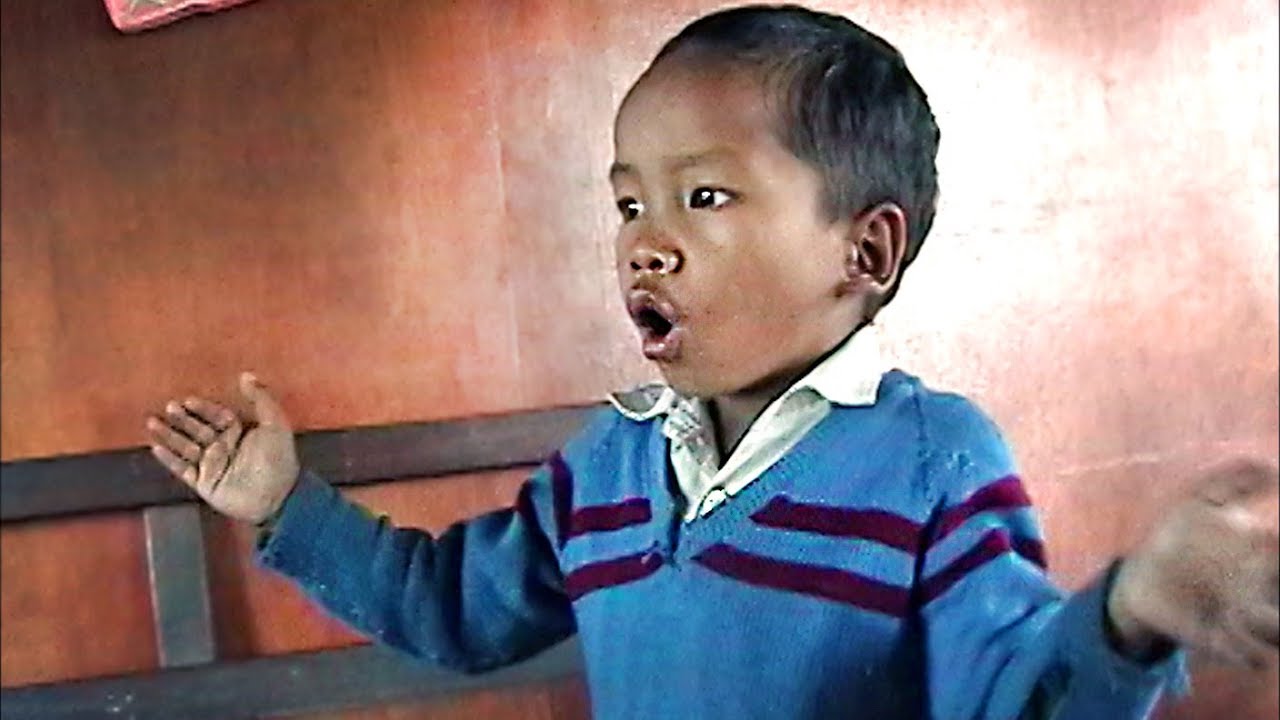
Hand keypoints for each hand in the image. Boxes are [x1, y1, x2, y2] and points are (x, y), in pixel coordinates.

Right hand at [145, 372, 299, 524]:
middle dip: (182, 418)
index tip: (187, 400)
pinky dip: (169, 459)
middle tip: (168, 407)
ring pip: (185, 447)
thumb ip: (261, 398)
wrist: (275, 496)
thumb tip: (246, 374)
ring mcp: (212, 465)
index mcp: (240, 433)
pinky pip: (182, 469)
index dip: (202, 408)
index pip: (216, 416)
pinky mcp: (203, 483)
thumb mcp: (275, 424)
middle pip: (197, 429)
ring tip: (151, 422)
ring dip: (168, 435)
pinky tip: (155, 447)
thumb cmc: (277, 458)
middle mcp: (224, 447)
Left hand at [1108, 459, 1278, 667]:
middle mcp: (1263, 592)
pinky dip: (1244, 647)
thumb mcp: (1200, 501)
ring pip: (1279, 635)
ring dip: (1266, 626)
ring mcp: (1247, 620)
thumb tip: (1271, 469)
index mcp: (1265, 557)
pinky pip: (1251, 657)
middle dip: (1279, 600)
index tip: (1265, 542)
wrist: (1141, 571)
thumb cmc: (1179, 534)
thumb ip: (1233, 482)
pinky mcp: (1223, 642)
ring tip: (1233, 610)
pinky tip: (1220, 627)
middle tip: (1252, 575)